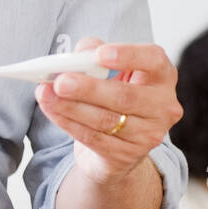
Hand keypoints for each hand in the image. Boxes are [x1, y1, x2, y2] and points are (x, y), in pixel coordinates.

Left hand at [34, 37, 183, 185]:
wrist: (116, 145)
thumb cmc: (113, 97)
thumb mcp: (111, 72)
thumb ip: (95, 56)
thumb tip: (80, 53)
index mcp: (162, 77)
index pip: (154, 60)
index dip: (128, 55)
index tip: (100, 54)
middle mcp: (162, 106)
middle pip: (125, 96)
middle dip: (88, 88)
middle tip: (60, 81)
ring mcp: (148, 134)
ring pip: (105, 119)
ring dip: (70, 106)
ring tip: (45, 93)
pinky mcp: (126, 155)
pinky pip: (92, 137)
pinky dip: (67, 122)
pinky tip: (50, 110)